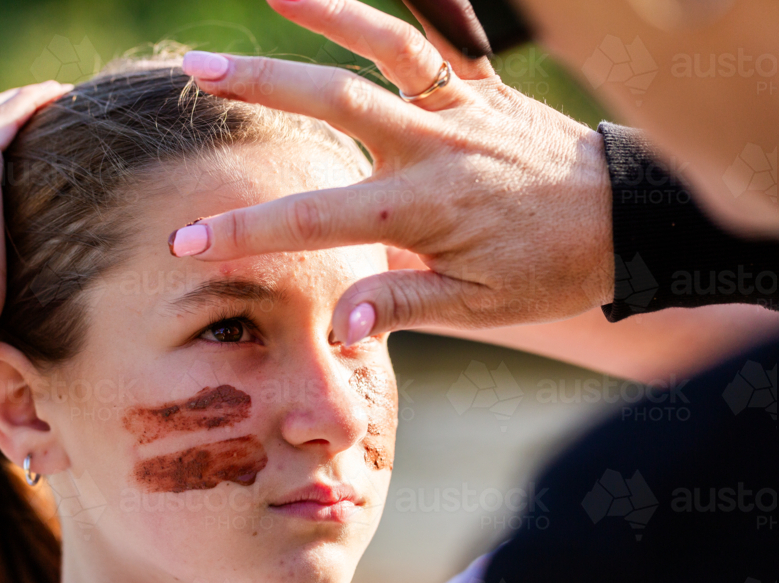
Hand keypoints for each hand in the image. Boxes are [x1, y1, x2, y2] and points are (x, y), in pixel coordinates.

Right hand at [172, 0, 613, 344]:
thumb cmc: (548, 269)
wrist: (622, 222)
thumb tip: (341, 325)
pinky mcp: (482, 86)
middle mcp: (434, 145)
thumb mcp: (479, 305)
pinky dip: (399, 10)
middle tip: (194, 74)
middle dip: (259, 89)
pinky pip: (438, 37)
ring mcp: (459, 107)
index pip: (313, 219)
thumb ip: (404, 305)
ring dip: (325, 15)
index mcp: (422, 208)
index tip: (186, 241)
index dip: (243, 233)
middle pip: (333, 103)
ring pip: (384, 49)